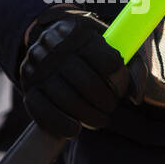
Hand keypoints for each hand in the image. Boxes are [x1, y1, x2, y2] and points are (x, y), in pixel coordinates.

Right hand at [19, 9, 130, 138]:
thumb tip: (135, 97)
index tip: (119, 82)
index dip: (119, 76)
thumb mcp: (111, 45)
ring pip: (66, 98)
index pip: (107, 60)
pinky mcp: (28, 87)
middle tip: (111, 107)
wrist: (50, 42)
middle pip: (87, 82)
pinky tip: (75, 130)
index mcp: (79, 33)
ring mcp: (38, 68)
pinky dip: (60, 123)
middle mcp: (54, 48)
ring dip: (89, 116)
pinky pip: (41, 109)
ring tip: (100, 120)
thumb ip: (132, 66)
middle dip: (105, 100)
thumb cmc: (90, 47)